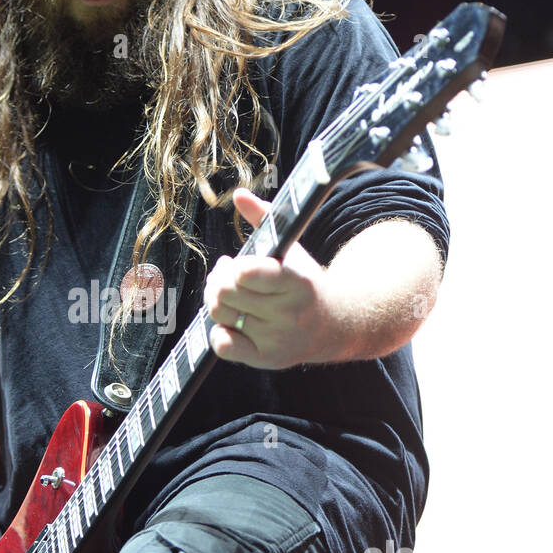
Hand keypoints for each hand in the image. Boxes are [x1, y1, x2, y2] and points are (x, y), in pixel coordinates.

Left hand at [204, 188, 333, 369]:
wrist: (336, 326)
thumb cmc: (305, 282)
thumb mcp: (292, 250)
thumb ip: (265, 219)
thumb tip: (238, 194)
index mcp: (297, 282)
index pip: (249, 274)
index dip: (235, 267)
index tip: (237, 263)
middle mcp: (288, 313)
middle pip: (225, 292)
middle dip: (219, 280)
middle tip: (227, 275)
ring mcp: (277, 339)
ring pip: (220, 314)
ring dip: (216, 301)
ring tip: (229, 294)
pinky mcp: (266, 359)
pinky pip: (222, 345)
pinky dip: (219, 332)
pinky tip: (232, 322)